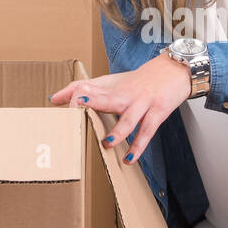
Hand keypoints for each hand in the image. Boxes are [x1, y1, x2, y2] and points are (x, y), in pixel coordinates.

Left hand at [49, 53, 192, 164]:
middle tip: (76, 113)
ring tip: (106, 143)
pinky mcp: (157, 111)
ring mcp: (142, 103)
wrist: (174, 69)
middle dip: (91, 104)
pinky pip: (147, 130)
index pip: (87, 85)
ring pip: (128, 117)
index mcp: (112, 87)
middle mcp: (125, 94)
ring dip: (117, 131)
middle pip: (106, 97)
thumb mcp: (112, 82)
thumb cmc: (140, 80)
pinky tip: (129, 158)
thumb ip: (84, 89)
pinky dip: (139, 145)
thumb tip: (54, 98)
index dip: (72, 93)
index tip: (54, 102)